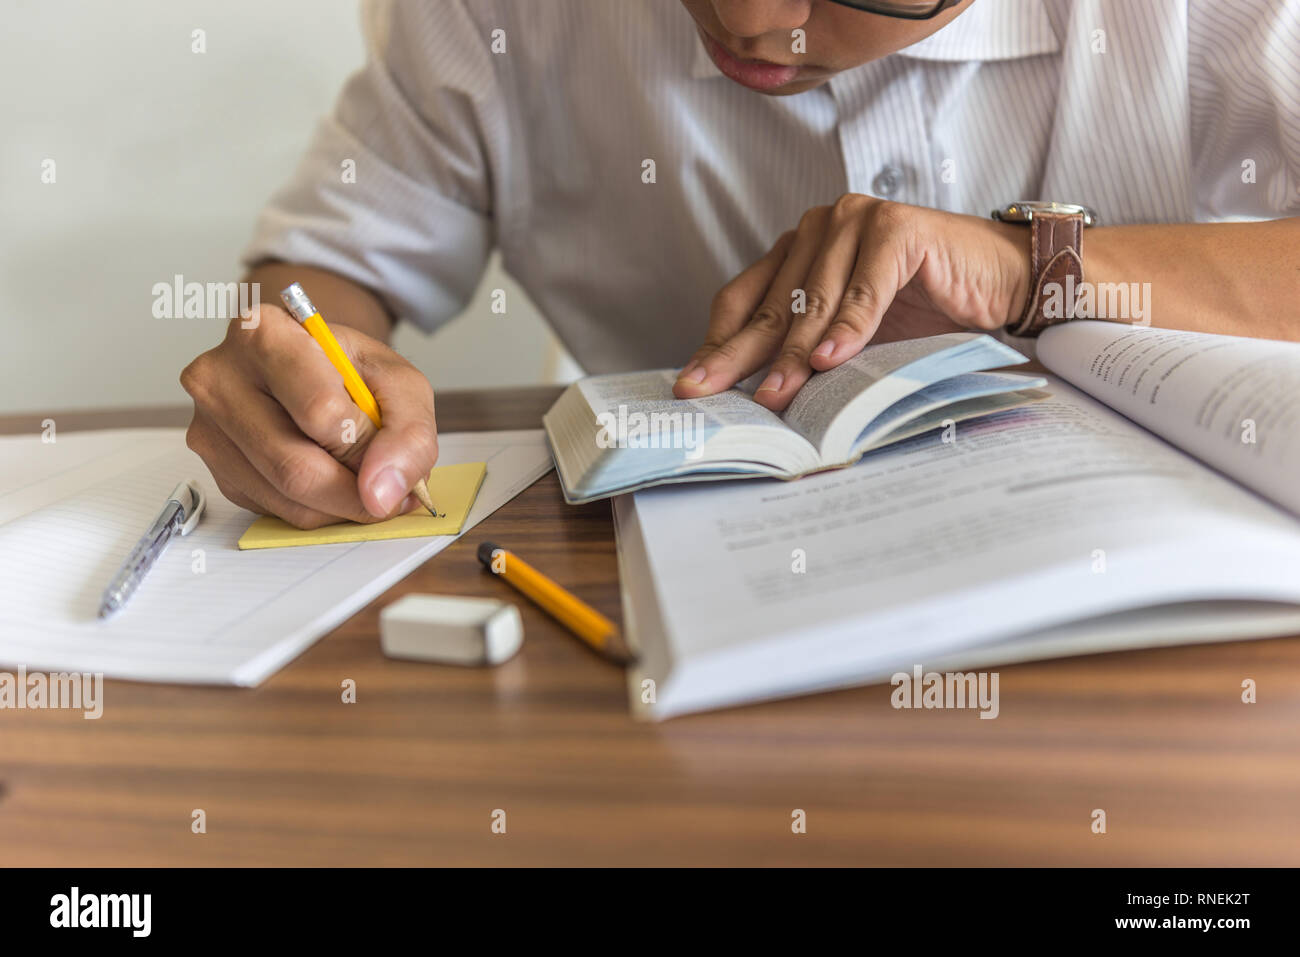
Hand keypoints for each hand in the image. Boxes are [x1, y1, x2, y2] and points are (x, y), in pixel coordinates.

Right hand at [181, 304, 437, 528]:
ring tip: (361, 476)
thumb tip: (382, 495)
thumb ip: (407, 433)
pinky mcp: (215, 469)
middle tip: (387, 488)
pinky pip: (274, 511)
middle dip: (355, 492)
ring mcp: (209, 428)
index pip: (321, 412)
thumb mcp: (399, 382)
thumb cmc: (349, 368)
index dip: (367, 446)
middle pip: (296, 468)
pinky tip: (328, 475)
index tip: (393, 455)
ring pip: (287, 500)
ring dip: (339, 505)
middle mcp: (220, 379)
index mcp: (263, 334)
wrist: (309, 364)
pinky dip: (316, 508)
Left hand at [673, 195, 1029, 410]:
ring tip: (774, 396)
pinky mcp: (899, 229)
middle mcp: (823, 227)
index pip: (744, 300)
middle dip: (738, 357)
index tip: (691, 385)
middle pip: (771, 306)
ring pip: (815, 302)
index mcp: (802, 249)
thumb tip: (758, 398)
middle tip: (707, 393)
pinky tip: (833, 360)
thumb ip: (809, 351)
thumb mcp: (854, 337)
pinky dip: (850, 328)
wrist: (1004, 281)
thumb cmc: (929, 310)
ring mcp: (859, 221)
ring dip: (795, 355)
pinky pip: (865, 289)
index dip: (717, 344)